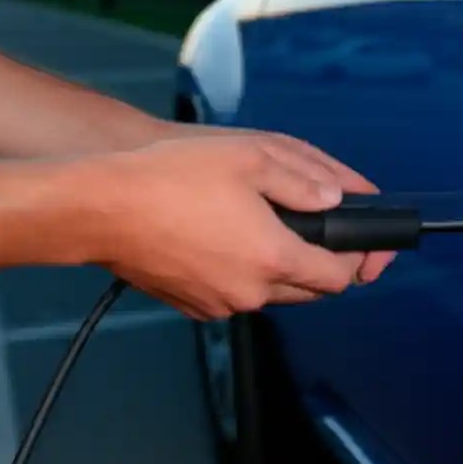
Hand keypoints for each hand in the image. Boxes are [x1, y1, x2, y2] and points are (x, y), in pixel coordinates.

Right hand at [144, 121, 395, 287]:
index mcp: (273, 257)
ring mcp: (218, 303)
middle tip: (321, 231)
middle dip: (324, 264)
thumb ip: (302, 180)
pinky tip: (227, 240)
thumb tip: (335, 198)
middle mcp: (250, 291)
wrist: (98, 208)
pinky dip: (244, 274)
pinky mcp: (191, 305)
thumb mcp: (249, 158)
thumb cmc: (170, 177)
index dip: (357, 259)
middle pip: (310, 291)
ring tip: (268, 227)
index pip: (339, 277)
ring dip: (282, 269)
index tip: (363, 244)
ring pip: (272, 294)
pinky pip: (235, 295)